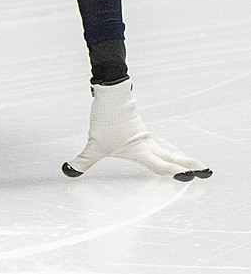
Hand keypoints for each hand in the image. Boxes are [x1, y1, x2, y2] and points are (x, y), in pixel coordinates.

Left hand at [63, 81, 209, 179]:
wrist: (111, 95)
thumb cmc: (105, 119)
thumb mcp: (93, 145)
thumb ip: (83, 160)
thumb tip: (67, 170)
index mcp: (142, 150)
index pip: (162, 166)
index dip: (175, 173)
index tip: (190, 178)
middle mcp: (148, 145)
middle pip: (172, 158)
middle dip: (188, 166)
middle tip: (206, 172)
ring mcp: (146, 138)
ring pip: (168, 152)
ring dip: (182, 160)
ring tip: (196, 167)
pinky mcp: (141, 131)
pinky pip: (159, 147)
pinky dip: (171, 154)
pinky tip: (171, 157)